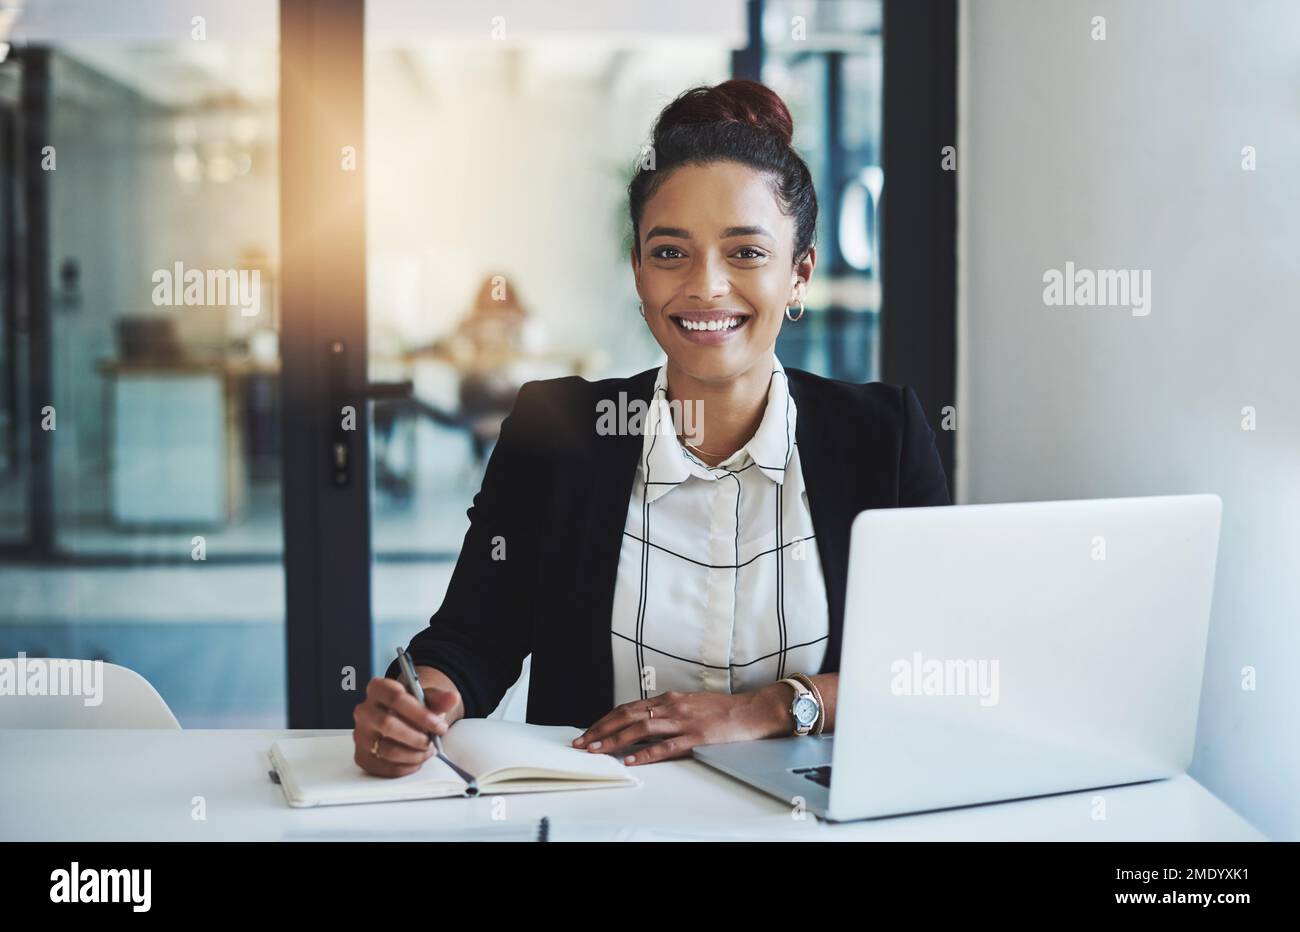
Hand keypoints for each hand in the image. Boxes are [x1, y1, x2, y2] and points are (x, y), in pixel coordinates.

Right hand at [352, 676, 458, 777]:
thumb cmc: (413, 707)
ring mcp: (360, 735)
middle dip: (417, 737)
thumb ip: (440, 698)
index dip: (420, 714)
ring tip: (427, 750)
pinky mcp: (362, 756)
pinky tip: (416, 759)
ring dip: (414, 754)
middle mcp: (363, 711)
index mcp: (378, 688)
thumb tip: (452, 698)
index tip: (439, 725)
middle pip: (388, 725)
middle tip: (432, 741)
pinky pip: (385, 767)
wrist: (402, 719)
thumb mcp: (427, 698)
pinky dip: (406, 767)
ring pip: (387, 749)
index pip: (395, 698)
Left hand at [570, 687, 788, 765]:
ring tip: (597, 750)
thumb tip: (644, 722)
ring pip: (640, 728)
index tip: (589, 731)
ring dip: (615, 739)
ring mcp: (684, 721)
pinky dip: (646, 753)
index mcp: (670, 699)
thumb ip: (668, 712)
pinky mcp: (697, 737)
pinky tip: (631, 759)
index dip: (606, 719)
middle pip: (627, 715)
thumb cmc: (723, 711)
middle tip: (582, 742)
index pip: (629, 707)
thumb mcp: (690, 705)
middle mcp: (672, 706)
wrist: (753, 711)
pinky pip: (666, 746)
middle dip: (601, 729)